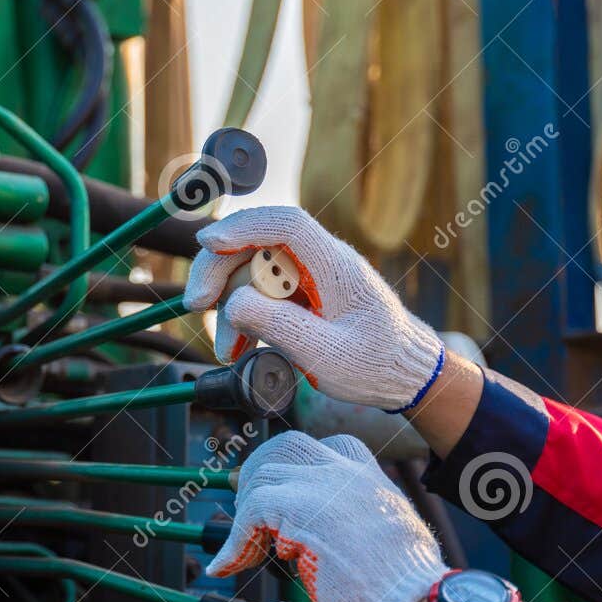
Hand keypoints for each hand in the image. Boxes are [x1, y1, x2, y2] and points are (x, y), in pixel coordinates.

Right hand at [184, 206, 443, 410]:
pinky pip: (261, 295)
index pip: (286, 224)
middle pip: (257, 243)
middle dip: (219, 269)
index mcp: (336, 266)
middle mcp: (320, 262)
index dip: (243, 227)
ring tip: (227, 351)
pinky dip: (243, 318)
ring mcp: (308, 277)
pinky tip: (237, 348)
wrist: (405, 376)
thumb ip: (278, 326)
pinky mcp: (301, 295)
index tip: (208, 243)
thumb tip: (232, 303)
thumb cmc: (377, 364)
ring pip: (251, 272)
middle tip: (197, 304)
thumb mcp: (326, 354)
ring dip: (229, 307)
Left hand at [210, 431, 445, 601]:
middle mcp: (349, 473)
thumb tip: (320, 533)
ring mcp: (326, 487)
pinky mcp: (303, 510)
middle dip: (260, 473)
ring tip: (245, 548)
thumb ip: (356, 521)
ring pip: (264, 478)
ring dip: (246, 514)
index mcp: (371, 478)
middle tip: (247, 511)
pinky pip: (251, 511)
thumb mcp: (389, 537)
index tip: (277, 495)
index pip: (326, 448)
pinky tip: (230, 565)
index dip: (293, 470)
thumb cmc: (404, 592)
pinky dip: (235, 541)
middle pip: (288, 448)